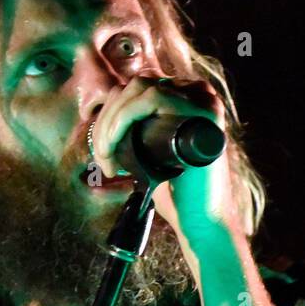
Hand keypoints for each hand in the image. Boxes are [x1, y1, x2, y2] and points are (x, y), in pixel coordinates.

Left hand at [89, 71, 241, 262]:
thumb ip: (134, 133)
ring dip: (112, 121)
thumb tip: (101, 124)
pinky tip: (114, 142)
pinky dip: (125, 117)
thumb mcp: (149, 154)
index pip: (136, 89)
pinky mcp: (203, 114)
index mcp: (185, 98)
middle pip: (135, 86)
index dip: (110, 115)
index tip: (102, 152)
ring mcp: (203, 100)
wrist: (200, 218)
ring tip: (108, 158)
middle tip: (103, 159)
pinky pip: (154, 97)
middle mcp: (197, 93)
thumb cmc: (175, 191)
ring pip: (140, 89)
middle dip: (107, 120)